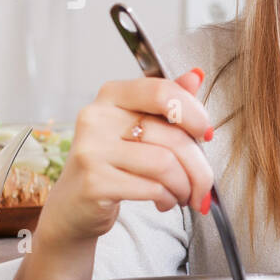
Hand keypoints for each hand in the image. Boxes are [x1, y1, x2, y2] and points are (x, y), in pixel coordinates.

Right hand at [37, 67, 215, 248]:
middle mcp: (97, 118)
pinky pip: (151, 188)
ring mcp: (92, 150)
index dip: (194, 113)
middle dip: (198, 166)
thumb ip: (167, 102)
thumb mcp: (138, 127)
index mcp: (112, 96)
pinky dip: (168, 198)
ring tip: (182, 194)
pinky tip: (163, 201)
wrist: (74, 204)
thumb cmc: (114, 162)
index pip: (161, 91)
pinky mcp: (94, 183)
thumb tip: (196, 75)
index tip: (206, 134)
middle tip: (202, 184)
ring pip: (165, 164)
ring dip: (184, 186)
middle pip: (171, 135)